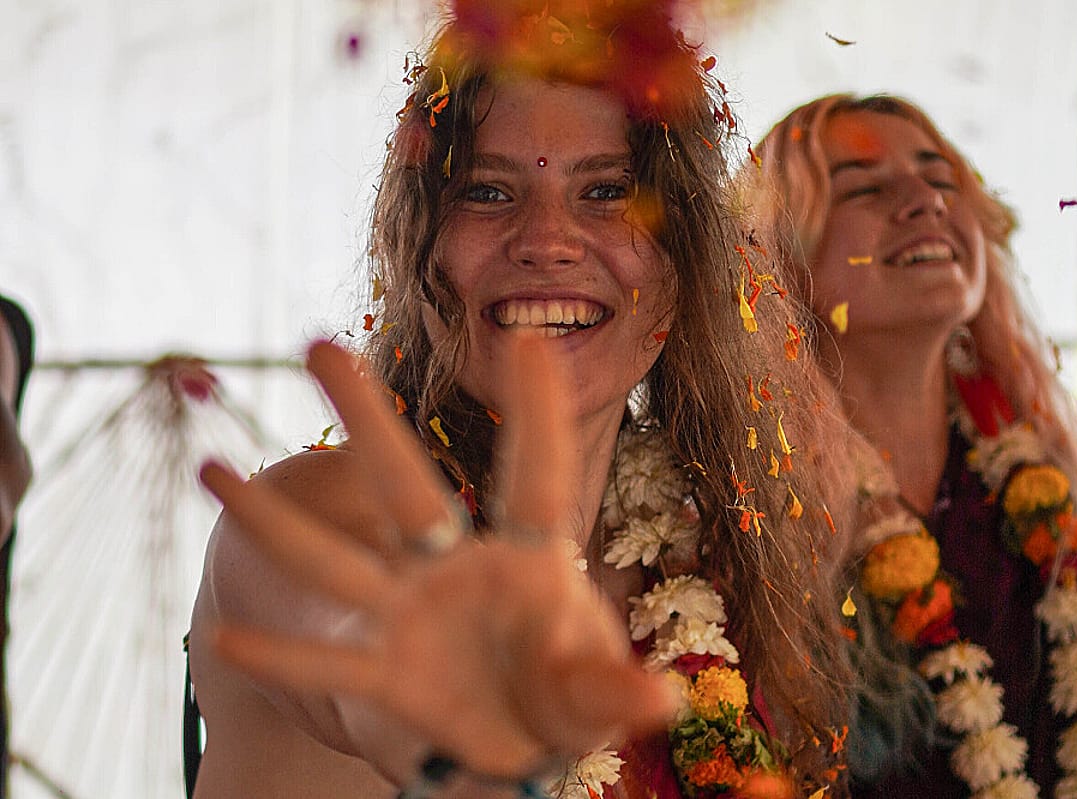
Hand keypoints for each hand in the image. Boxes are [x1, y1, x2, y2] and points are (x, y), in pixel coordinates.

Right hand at [199, 339, 675, 783]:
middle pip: (406, 488)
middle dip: (366, 420)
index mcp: (534, 564)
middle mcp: (460, 570)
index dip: (536, 414)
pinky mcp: (385, 674)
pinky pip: (327, 661)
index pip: (538, 479)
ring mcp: (413, 615)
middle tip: (318, 343)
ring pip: (338, 560)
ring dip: (274, 520)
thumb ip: (614, 694)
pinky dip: (283, 654)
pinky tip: (222, 634)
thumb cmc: (566, 693)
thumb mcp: (594, 693)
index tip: (529, 338)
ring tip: (209, 467)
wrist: (521, 743)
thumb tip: (661, 704)